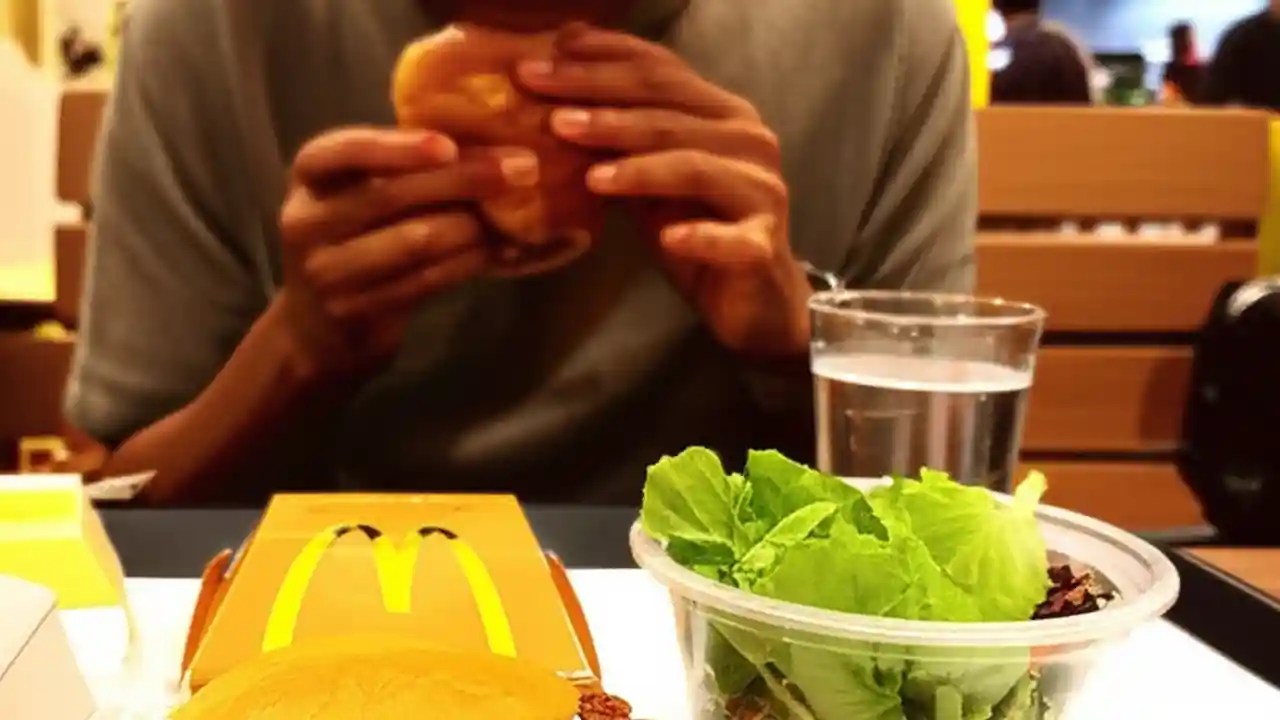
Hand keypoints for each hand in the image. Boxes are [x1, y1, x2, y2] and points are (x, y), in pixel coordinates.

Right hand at [276, 126, 538, 379]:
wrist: (320, 323)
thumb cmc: (357, 235)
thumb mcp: (361, 190)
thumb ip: (404, 164)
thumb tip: (490, 137)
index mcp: (311, 174)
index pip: (346, 150)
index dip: (398, 147)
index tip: (449, 146)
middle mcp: (309, 220)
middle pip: (394, 195)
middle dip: (465, 179)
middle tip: (523, 169)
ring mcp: (328, 270)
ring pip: (417, 241)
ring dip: (476, 227)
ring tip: (519, 214)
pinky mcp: (358, 309)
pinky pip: (427, 279)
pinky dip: (471, 262)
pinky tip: (504, 251)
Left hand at [517, 24, 810, 357]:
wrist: (751, 295)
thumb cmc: (694, 224)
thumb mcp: (648, 175)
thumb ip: (618, 137)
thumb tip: (554, 93)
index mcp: (721, 111)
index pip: (658, 73)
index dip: (596, 66)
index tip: (535, 68)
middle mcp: (748, 139)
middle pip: (670, 115)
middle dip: (606, 113)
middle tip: (553, 119)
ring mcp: (761, 190)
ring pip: (695, 168)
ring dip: (641, 170)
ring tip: (592, 178)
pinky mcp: (762, 244)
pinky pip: (730, 239)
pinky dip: (700, 237)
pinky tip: (668, 239)